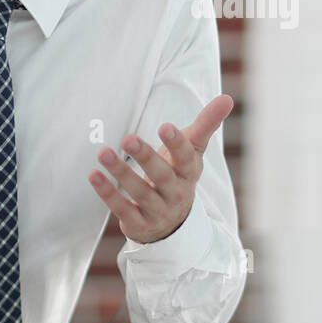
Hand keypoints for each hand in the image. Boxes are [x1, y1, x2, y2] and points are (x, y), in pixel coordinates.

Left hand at [87, 94, 232, 243]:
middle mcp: (176, 193)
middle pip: (162, 175)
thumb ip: (206, 125)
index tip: (165, 126)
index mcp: (189, 173)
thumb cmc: (178, 175)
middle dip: (146, 157)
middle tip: (128, 137)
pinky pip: (122, 208)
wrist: (172, 223)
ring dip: (120, 172)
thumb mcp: (192, 152)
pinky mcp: (138, 224)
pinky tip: (94, 175)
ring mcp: (158, 211)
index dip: (177, 143)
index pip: (187, 158)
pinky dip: (108, 193)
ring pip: (140, 192)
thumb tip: (228, 98)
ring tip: (103, 152)